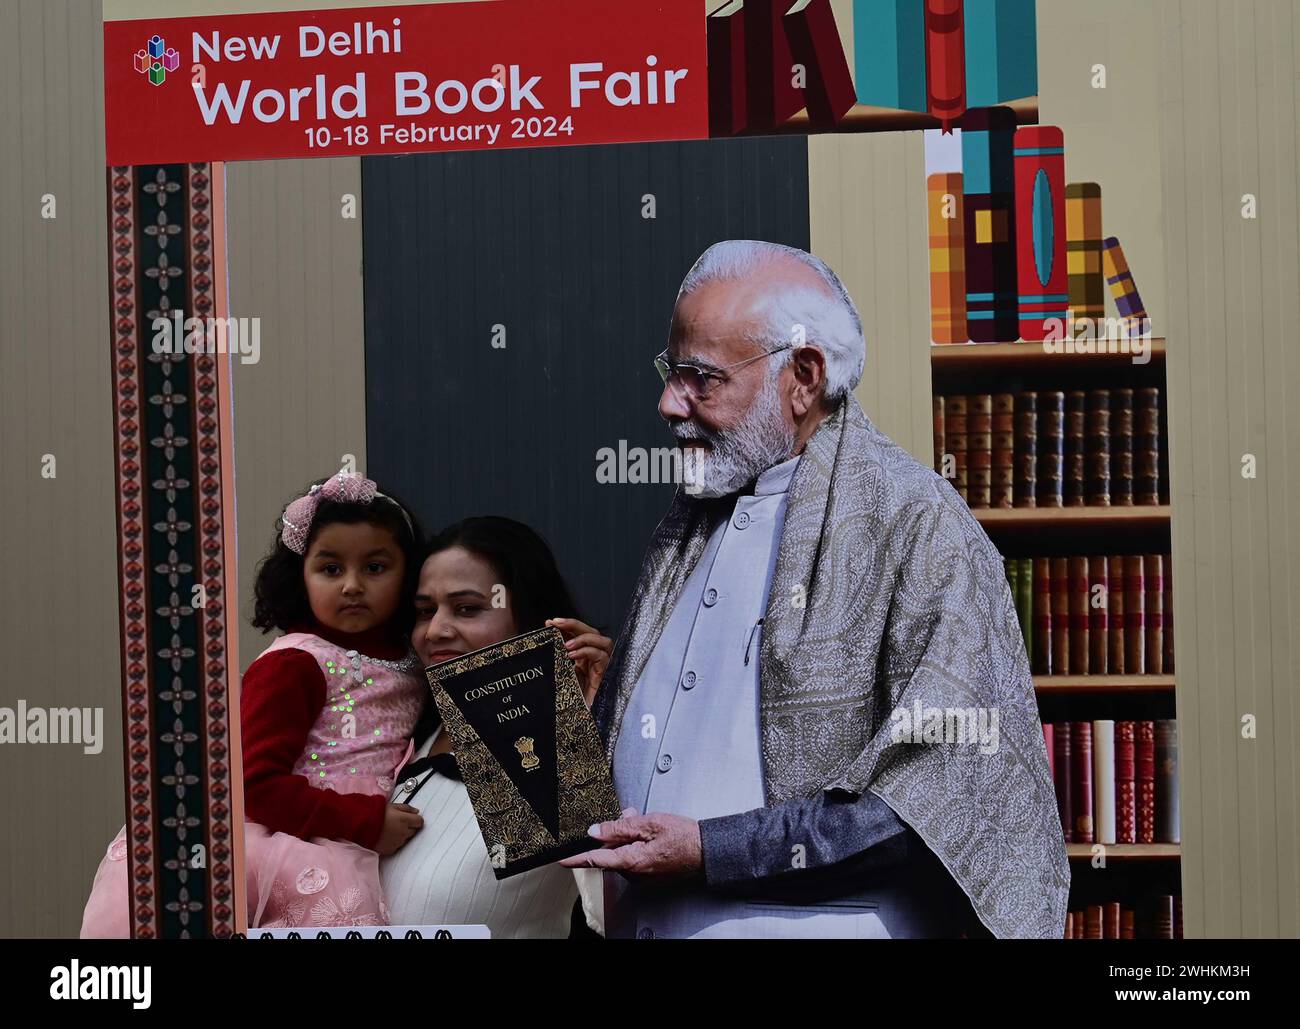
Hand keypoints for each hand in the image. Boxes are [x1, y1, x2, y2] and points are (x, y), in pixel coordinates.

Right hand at [374, 802, 422, 855]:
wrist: (361, 825)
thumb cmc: (375, 813)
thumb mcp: (392, 805)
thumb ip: (406, 808)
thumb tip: (416, 811)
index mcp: (405, 820)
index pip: (420, 822)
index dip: (416, 820)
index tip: (411, 819)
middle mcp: (404, 832)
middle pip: (413, 831)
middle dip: (408, 827)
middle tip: (398, 823)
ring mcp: (398, 842)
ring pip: (405, 839)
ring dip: (401, 835)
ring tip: (390, 830)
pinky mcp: (391, 850)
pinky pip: (397, 846)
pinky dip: (394, 842)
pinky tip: (386, 837)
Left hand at [546, 617, 611, 707]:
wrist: (578, 720)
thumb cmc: (569, 701)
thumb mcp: (560, 674)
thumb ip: (557, 659)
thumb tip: (545, 641)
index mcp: (584, 658)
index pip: (579, 634)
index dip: (566, 626)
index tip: (549, 622)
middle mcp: (595, 659)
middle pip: (593, 632)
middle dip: (574, 624)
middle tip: (556, 623)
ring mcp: (602, 667)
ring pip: (603, 641)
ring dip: (583, 638)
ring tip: (566, 643)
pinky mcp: (606, 675)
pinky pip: (601, 657)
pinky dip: (586, 652)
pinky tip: (572, 656)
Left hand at [559, 808, 702, 879]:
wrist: (707, 852)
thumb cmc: (684, 838)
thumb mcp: (649, 824)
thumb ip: (619, 827)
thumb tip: (596, 830)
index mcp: (630, 860)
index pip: (593, 859)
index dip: (575, 858)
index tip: (560, 858)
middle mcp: (633, 873)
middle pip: (610, 851)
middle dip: (613, 833)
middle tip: (629, 817)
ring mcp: (642, 876)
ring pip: (622, 852)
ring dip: (627, 836)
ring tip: (644, 824)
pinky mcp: (649, 875)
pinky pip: (633, 858)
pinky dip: (636, 844)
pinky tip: (649, 834)